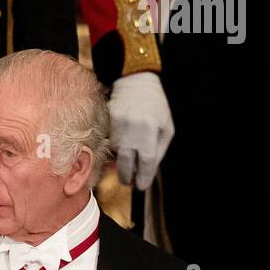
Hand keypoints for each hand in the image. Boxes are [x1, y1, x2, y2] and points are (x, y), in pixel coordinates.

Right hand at [109, 72, 174, 190]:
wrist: (135, 83)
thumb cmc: (155, 106)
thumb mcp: (166, 127)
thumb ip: (159, 149)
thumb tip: (147, 170)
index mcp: (149, 132)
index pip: (146, 163)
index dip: (143, 178)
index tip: (141, 186)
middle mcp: (131, 131)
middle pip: (126, 164)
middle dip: (127, 177)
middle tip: (129, 182)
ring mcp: (115, 127)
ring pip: (114, 155)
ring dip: (120, 162)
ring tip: (126, 163)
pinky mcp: (104, 123)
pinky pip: (107, 143)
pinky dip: (112, 150)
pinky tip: (117, 148)